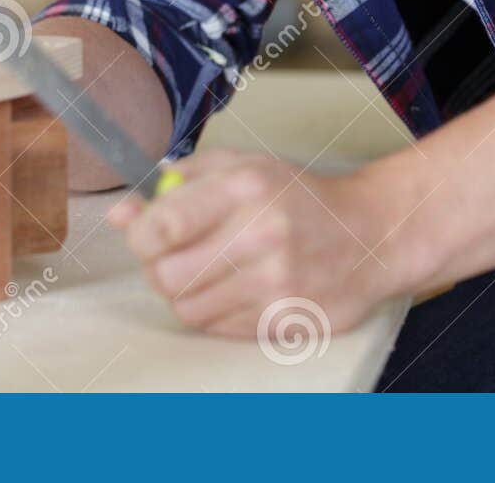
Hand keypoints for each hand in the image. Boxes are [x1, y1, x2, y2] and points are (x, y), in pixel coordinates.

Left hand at [107, 149, 399, 339]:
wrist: (371, 235)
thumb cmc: (297, 197)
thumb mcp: (241, 167)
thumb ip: (177, 183)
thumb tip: (122, 214)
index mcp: (245, 187)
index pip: (161, 227)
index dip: (139, 235)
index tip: (146, 233)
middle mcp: (261, 235)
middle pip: (166, 276)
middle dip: (158, 267)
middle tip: (175, 255)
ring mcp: (276, 283)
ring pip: (187, 308)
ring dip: (187, 292)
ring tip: (212, 270)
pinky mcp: (286, 320)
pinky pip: (218, 328)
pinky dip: (216, 312)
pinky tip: (237, 288)